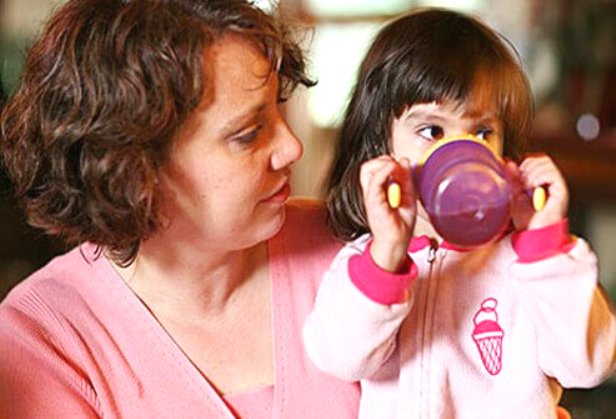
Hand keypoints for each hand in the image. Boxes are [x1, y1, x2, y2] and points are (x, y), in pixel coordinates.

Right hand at [359, 156, 415, 271]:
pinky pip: (374, 180)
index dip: (388, 161)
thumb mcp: (408, 195)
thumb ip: (405, 178)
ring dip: (382, 164)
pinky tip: (392, 169)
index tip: (401, 165)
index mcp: (378, 190)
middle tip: (396, 167)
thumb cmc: (400, 224)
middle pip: (368, 165)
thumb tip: (404, 160)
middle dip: (383, 160)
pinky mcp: (372, 201)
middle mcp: (372, 191)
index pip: (376, 167)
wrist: (397, 241)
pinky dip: (383, 171)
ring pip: (367, 169)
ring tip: (393, 169)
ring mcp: (371, 195)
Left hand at [505, 154, 568, 230]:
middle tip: (520, 181)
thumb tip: (507, 162)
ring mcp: (557, 186)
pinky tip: (532, 186)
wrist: (533, 235)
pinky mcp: (561, 192)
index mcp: (540, 180)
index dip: (524, 161)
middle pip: (541, 158)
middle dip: (527, 166)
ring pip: (546, 164)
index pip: (535, 158)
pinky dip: (539, 177)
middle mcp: (551, 181)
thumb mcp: (514, 195)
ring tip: (526, 186)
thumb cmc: (526, 220)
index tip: (515, 173)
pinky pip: (552, 175)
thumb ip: (512, 179)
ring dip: (531, 172)